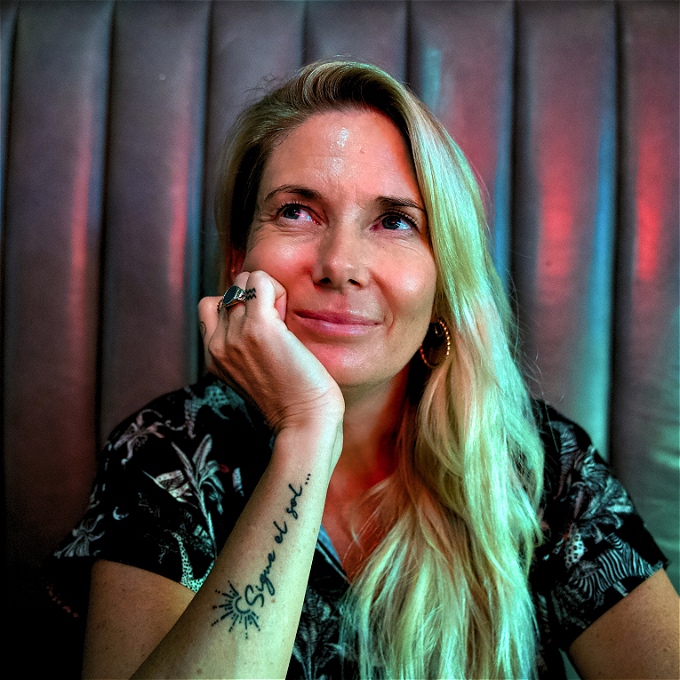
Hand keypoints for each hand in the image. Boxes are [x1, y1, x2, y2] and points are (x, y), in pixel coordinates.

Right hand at [198, 271, 344, 434]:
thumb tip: (261, 308)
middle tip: (279, 325)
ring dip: (268, 291)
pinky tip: (288, 314)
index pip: (211, 306)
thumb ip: (245, 346)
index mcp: (213, 356)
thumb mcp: (254, 372)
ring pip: (244, 280)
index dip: (238, 306)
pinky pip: (260, 280)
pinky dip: (277, 288)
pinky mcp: (260, 328)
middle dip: (256, 298)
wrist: (305, 423)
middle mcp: (218, 344)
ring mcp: (235, 335)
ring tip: (283, 320)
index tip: (263, 328)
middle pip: (230, 290)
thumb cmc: (292, 399)